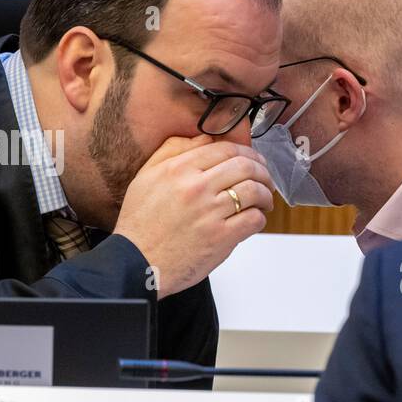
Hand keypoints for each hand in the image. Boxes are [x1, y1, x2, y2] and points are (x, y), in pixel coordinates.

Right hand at [113, 134, 273, 297]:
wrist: (136, 262)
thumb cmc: (141, 223)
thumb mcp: (147, 177)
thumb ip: (173, 151)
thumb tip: (204, 139)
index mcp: (179, 169)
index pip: (225, 149)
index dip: (247, 152)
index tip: (254, 160)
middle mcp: (196, 187)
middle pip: (245, 167)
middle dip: (262, 171)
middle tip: (266, 179)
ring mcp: (210, 213)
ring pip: (254, 191)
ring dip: (266, 194)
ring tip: (265, 200)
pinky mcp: (221, 237)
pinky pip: (254, 219)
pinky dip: (260, 217)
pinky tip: (255, 218)